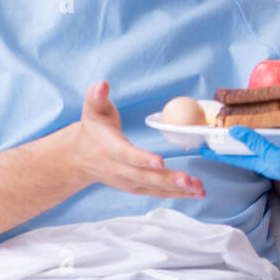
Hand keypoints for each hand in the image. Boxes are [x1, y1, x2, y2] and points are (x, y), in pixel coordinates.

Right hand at [73, 81, 204, 198]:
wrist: (81, 157)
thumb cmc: (93, 129)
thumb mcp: (92, 109)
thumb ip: (96, 96)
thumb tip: (102, 85)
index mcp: (109, 149)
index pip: (127, 155)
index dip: (143, 159)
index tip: (160, 162)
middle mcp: (118, 169)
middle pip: (144, 176)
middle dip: (168, 179)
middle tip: (188, 180)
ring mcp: (127, 181)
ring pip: (154, 187)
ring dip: (178, 190)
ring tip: (199, 189)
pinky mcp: (136, 187)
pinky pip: (157, 192)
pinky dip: (177, 194)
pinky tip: (195, 193)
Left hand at [197, 127, 279, 186]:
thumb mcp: (276, 156)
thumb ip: (257, 144)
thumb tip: (233, 131)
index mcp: (264, 163)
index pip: (235, 158)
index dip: (218, 153)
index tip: (200, 148)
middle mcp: (271, 160)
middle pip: (244, 151)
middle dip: (230, 145)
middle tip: (216, 135)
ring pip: (258, 146)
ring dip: (246, 139)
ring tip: (236, 130)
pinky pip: (274, 141)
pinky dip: (265, 135)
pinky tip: (268, 129)